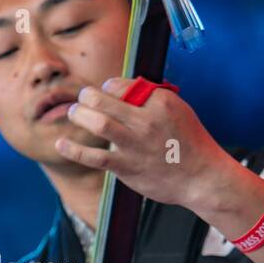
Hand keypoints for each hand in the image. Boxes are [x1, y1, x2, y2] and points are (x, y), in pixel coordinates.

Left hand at [54, 77, 233, 210]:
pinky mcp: (127, 167)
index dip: (109, 87)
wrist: (202, 177)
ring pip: (98, 123)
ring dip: (80, 114)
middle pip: (104, 99)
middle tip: (82, 98)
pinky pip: (94, 157)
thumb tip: (123, 87)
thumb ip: (152, 97)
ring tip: (74, 112)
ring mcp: (135, 145)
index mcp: (160, 102)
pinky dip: (74, 150)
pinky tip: (61, 144)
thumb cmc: (190, 142)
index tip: (107, 94)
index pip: (121, 85)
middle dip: (87, 95)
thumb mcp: (179, 109)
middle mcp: (146, 121)